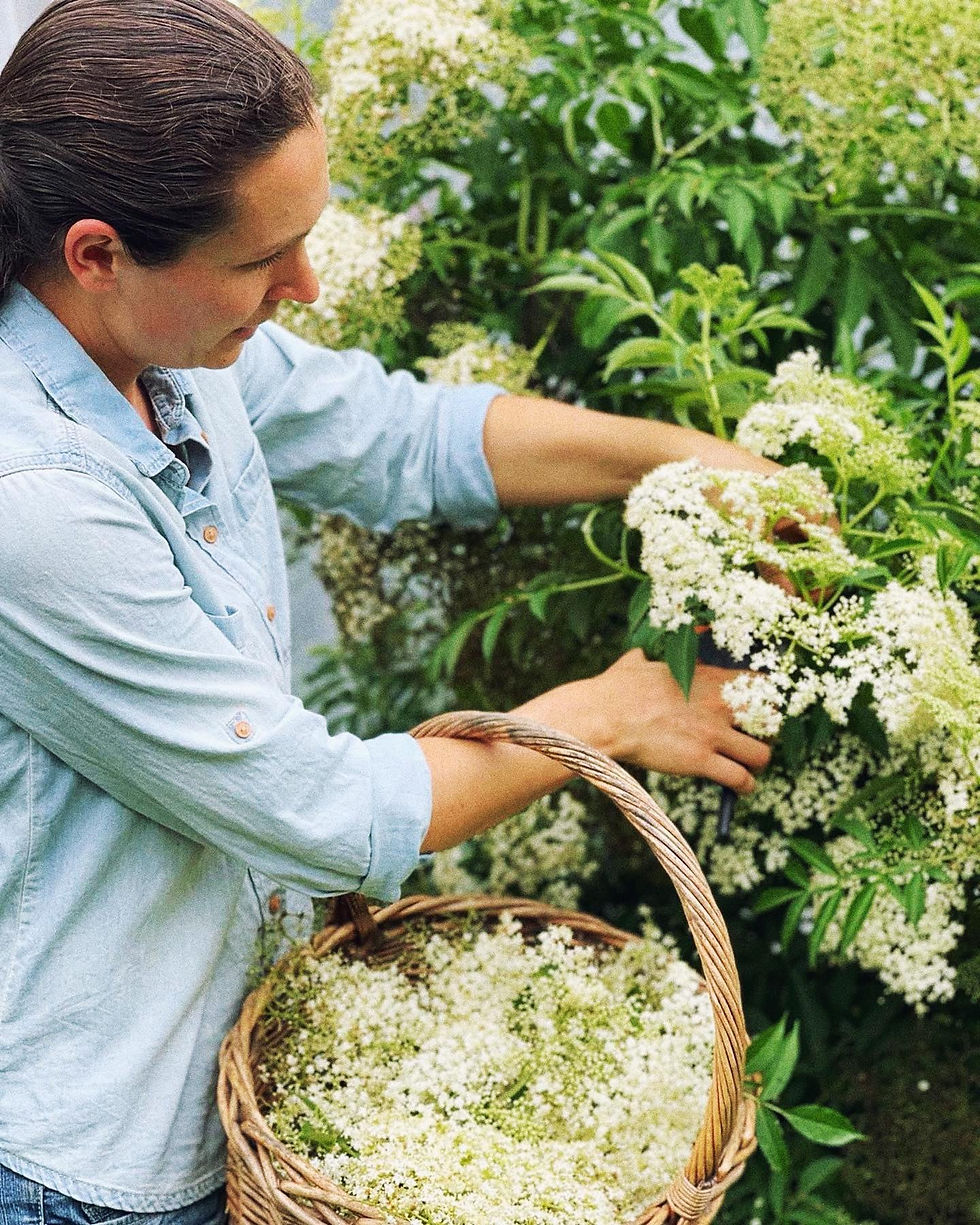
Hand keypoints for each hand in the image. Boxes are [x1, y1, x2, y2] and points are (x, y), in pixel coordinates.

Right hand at [519, 649, 770, 794]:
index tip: (755, 711)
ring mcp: (712, 734)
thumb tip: (639, 657)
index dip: (763, 700)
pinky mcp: (701, 761)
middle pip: (770, 719)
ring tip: (747, 768)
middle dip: (766, 733)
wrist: (605, 716)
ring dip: (757, 764)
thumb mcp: (637, 664)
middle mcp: (718, 705)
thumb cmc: (615, 690)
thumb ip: (647, 661)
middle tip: (751, 741)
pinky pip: (741, 779)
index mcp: (708, 677)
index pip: (760, 684)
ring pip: (762, 754)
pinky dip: (744, 786)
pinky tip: (738, 788)